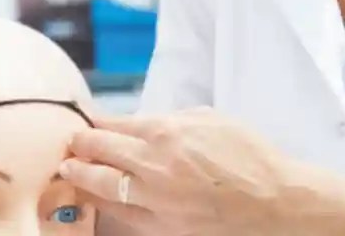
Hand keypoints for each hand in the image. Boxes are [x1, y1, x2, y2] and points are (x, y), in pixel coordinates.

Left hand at [59, 107, 293, 235]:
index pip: (114, 123)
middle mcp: (153, 165)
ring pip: (101, 187)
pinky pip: (121, 215)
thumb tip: (144, 122)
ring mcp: (154, 200)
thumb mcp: (211, 119)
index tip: (84, 120)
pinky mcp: (161, 228)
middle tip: (68, 143)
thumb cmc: (250, 156)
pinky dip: (104, 205)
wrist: (276, 203)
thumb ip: (173, 119)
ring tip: (68, 172)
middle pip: (99, 152)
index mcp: (167, 132)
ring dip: (81, 177)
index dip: (93, 121)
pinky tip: (95, 199)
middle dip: (79, 146)